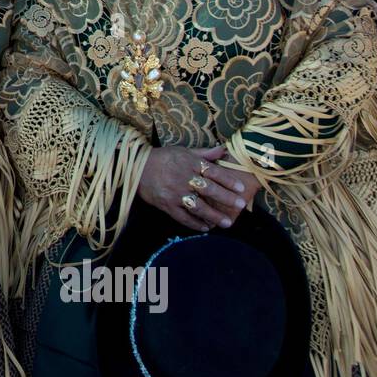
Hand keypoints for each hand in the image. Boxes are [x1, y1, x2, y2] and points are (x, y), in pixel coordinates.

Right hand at [136, 145, 255, 231]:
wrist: (136, 167)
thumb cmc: (162, 158)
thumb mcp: (182, 151)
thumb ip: (204, 153)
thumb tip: (223, 149)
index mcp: (190, 163)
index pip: (213, 172)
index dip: (228, 180)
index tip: (241, 188)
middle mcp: (184, 178)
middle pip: (209, 190)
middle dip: (226, 198)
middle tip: (240, 205)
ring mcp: (175, 193)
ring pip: (198, 206)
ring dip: (213, 215)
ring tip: (226, 223)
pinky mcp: (166, 205)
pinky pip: (182, 217)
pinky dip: (194, 223)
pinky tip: (205, 228)